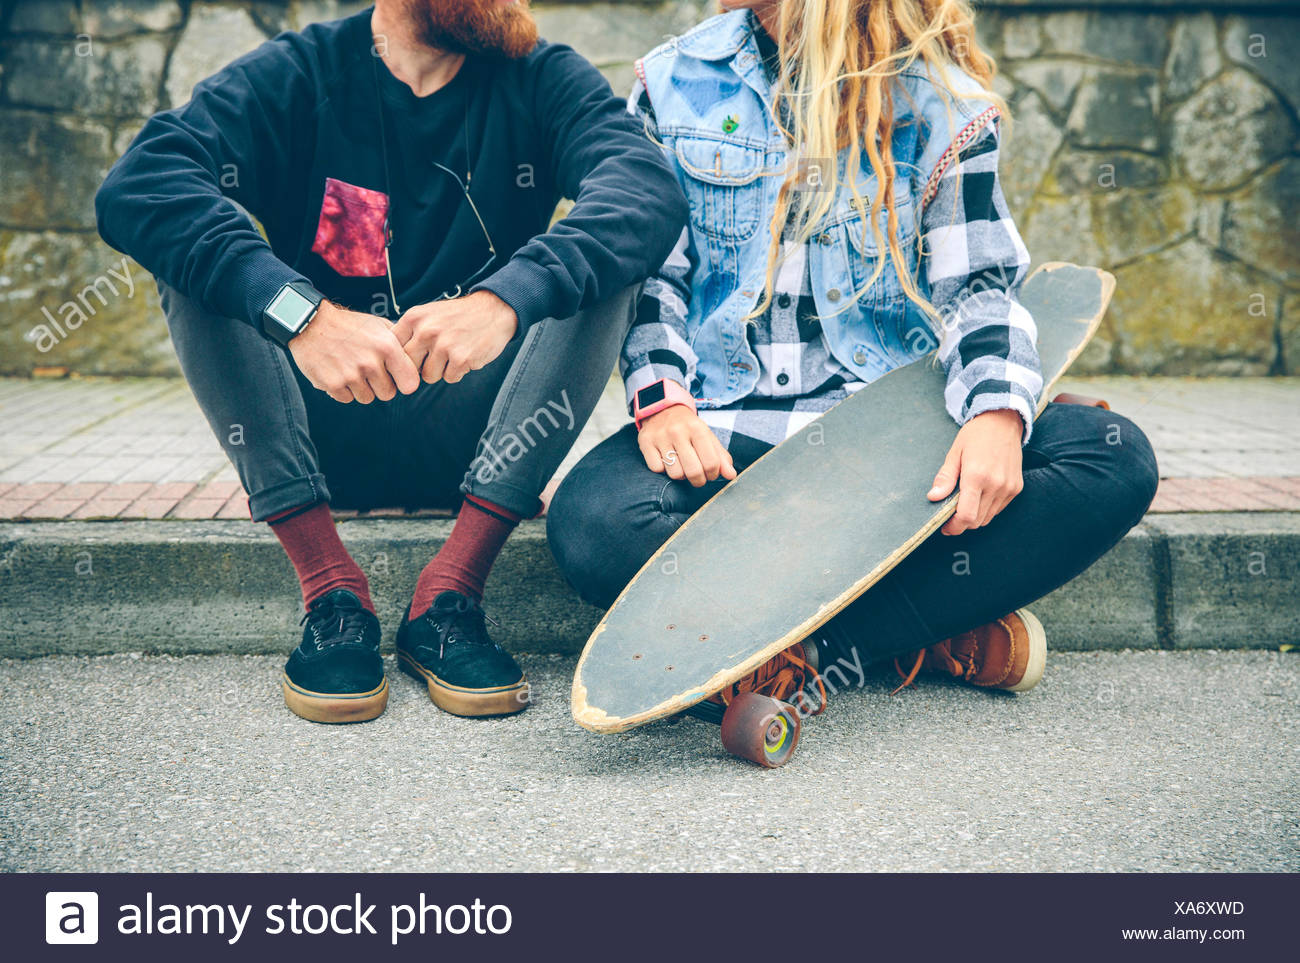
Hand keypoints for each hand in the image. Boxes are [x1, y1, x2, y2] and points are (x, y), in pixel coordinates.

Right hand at [288, 301, 420, 403]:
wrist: (310, 322)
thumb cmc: (349, 325)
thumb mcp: (378, 325)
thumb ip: (399, 342)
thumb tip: (417, 358)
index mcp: (387, 347)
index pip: (410, 383)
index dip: (403, 382)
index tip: (396, 377)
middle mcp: (370, 362)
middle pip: (388, 394)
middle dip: (380, 385)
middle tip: (368, 371)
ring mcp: (351, 375)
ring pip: (367, 398)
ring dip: (361, 388)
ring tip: (351, 369)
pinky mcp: (332, 384)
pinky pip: (347, 399)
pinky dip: (343, 390)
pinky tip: (338, 372)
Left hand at [393, 290, 517, 383]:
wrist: (493, 310)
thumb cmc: (458, 316)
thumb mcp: (429, 313)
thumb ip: (410, 332)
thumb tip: (391, 360)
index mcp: (414, 318)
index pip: (394, 349)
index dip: (401, 359)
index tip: (412, 359)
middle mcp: (426, 330)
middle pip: (409, 366)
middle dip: (420, 367)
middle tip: (435, 359)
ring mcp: (443, 345)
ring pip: (428, 376)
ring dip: (441, 371)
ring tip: (453, 354)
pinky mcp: (460, 358)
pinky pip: (449, 378)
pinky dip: (458, 372)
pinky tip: (466, 356)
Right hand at [638, 406, 736, 487]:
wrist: (662, 408)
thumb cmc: (687, 426)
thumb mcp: (707, 436)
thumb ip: (720, 456)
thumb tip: (731, 475)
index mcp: (697, 428)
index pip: (711, 462)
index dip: (713, 474)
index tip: (710, 473)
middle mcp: (678, 431)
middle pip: (693, 471)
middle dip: (699, 480)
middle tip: (698, 477)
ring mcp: (660, 437)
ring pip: (675, 474)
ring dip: (680, 475)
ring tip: (682, 466)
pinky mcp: (645, 442)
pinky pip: (657, 469)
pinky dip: (663, 469)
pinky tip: (666, 460)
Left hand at [928, 409, 1024, 535]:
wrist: (1003, 422)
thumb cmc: (975, 436)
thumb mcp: (954, 453)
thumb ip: (945, 478)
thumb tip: (933, 497)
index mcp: (977, 476)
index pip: (966, 516)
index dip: (954, 527)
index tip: (945, 527)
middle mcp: (996, 484)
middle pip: (977, 521)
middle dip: (961, 524)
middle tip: (950, 518)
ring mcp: (1008, 487)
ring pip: (988, 517)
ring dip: (974, 517)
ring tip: (963, 506)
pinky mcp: (1016, 487)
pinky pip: (998, 509)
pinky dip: (986, 509)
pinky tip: (978, 497)